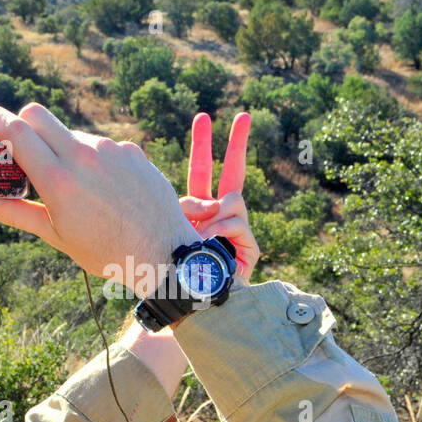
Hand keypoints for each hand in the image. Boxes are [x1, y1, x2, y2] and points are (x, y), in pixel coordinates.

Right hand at [0, 103, 199, 293]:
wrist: (163, 253)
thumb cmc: (105, 252)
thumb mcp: (57, 236)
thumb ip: (17, 212)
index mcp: (58, 180)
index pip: (15, 130)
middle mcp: (83, 156)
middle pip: (37, 114)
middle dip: (21, 123)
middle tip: (18, 148)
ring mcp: (111, 149)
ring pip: (70, 132)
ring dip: (59, 146)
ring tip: (71, 184)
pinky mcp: (132, 149)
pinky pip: (100, 144)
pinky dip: (91, 158)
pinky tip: (102, 187)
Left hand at [179, 111, 259, 286]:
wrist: (188, 306)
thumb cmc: (174, 270)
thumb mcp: (171, 230)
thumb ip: (185, 208)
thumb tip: (205, 203)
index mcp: (199, 210)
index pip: (202, 171)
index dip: (203, 145)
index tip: (203, 117)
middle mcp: (222, 217)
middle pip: (232, 173)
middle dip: (237, 143)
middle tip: (244, 115)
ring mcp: (238, 231)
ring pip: (232, 199)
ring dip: (213, 214)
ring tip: (200, 238)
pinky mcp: (250, 248)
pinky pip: (237, 222)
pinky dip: (221, 232)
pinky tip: (213, 247)